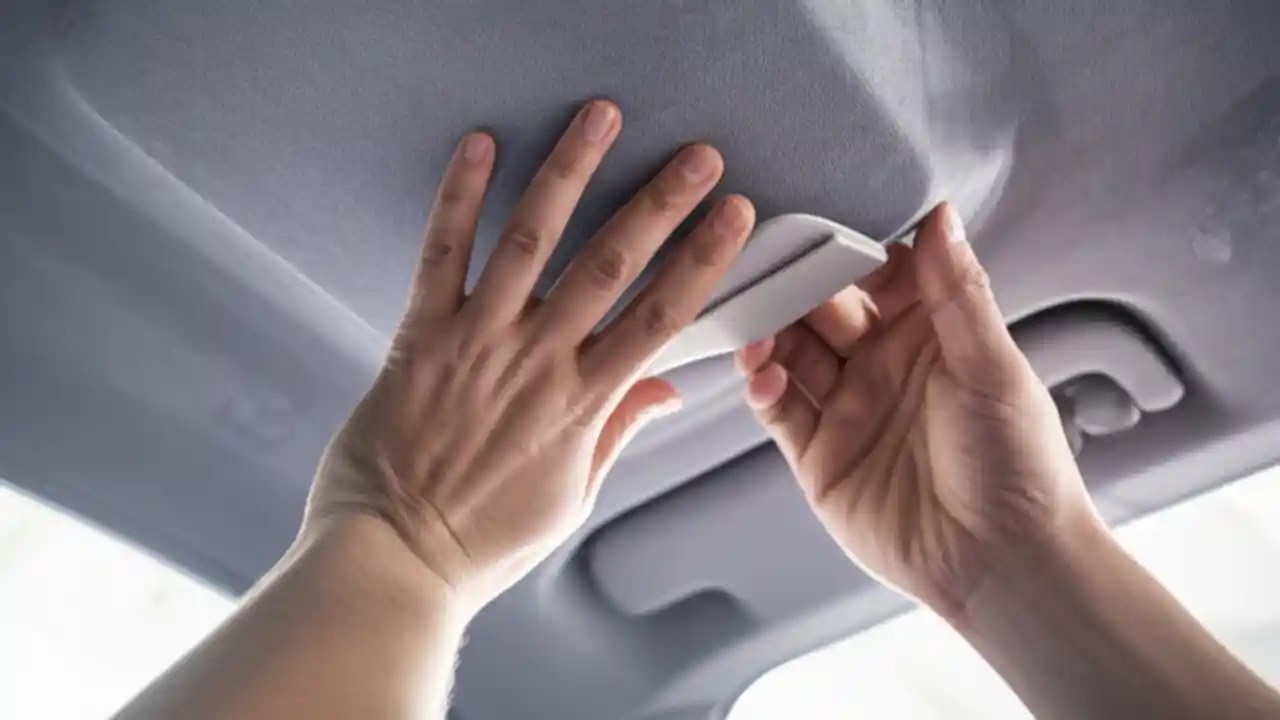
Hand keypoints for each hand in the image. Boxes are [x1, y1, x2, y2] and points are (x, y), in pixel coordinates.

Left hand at [307, 100, 754, 608]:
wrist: (394, 557)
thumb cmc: (485, 536)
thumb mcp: (571, 495)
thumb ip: (617, 430)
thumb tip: (667, 391)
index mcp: (582, 403)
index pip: (660, 317)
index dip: (702, 260)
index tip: (733, 215)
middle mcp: (537, 361)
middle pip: (611, 266)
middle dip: (660, 204)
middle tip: (697, 155)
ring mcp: (477, 341)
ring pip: (532, 241)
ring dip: (570, 174)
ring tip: (601, 118)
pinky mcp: (419, 335)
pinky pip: (442, 254)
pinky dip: (458, 197)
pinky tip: (480, 146)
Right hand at [736, 203, 1093, 617]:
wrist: (1001, 563)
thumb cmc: (1018, 465)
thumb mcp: (992, 365)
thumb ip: (957, 290)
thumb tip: (941, 215)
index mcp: (931, 333)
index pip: (875, 272)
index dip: (844, 248)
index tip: (815, 226)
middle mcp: (884, 364)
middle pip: (823, 307)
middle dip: (792, 285)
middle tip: (765, 266)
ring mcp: (848, 407)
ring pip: (791, 352)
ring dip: (768, 332)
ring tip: (753, 321)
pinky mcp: (818, 454)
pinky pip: (779, 409)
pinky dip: (764, 387)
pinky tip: (765, 374)